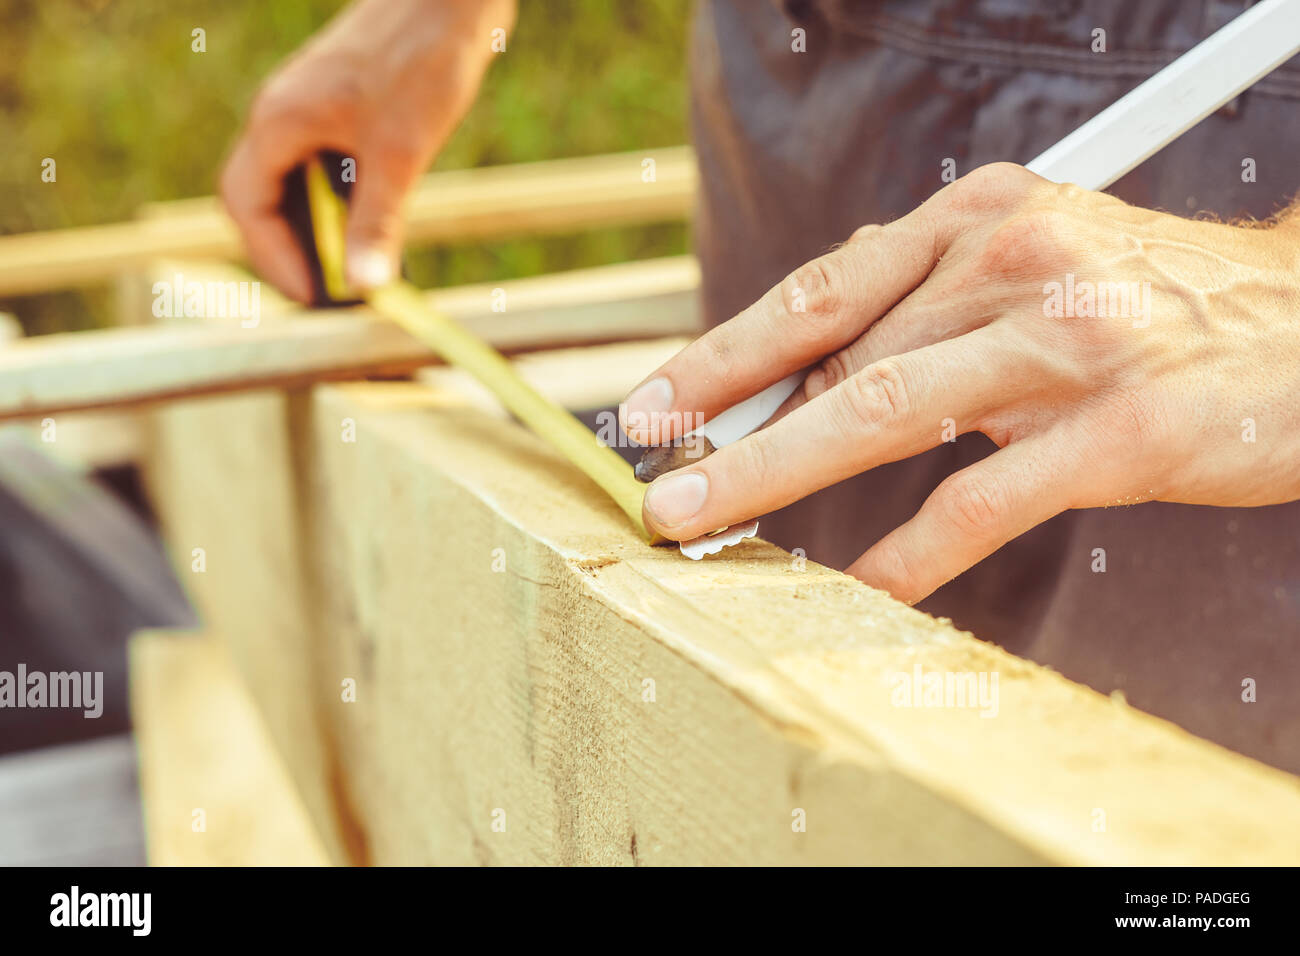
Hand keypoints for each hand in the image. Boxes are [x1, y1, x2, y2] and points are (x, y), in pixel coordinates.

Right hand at [219, 0, 513, 300]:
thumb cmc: (421, 58)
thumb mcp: (400, 153)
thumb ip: (378, 221)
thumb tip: (363, 285)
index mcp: (278, 122)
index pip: (246, 206)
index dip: (272, 258)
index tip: (311, 295)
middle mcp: (283, 115)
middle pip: (262, 199)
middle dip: (290, 250)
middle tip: (328, 292)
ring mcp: (310, 109)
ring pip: (295, 184)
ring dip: (319, 228)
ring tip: (354, 266)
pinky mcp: (342, 106)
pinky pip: (325, 166)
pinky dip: (342, 202)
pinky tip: (377, 221)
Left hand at [622, 163, 1299, 602]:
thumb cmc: (1152, 302)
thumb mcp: (1035, 262)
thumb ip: (925, 306)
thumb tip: (804, 365)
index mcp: (982, 214)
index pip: (821, 287)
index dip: (724, 351)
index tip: (652, 403)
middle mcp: (1014, 262)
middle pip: (836, 355)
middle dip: (728, 426)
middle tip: (654, 478)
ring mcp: (1067, 346)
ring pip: (883, 411)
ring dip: (775, 473)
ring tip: (700, 519)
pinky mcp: (1119, 433)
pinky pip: (984, 499)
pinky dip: (910, 551)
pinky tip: (859, 584)